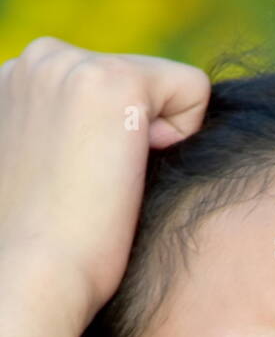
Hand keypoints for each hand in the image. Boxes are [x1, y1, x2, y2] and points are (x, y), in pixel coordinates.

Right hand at [0, 37, 210, 331]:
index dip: (116, 142)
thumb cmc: (49, 249)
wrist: (34, 277)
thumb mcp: (49, 169)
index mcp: (19, 81)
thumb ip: (70, 136)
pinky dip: (188, 132)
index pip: (106, 88)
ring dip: (156, 139)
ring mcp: (72, 63)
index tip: (83, 184)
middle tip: (99, 189)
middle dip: (138, 134)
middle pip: (140, 81)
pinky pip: (194, 88)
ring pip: (166, 84)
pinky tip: (137, 173)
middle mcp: (40, 59)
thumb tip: (113, 142)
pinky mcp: (113, 81)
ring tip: (111, 184)